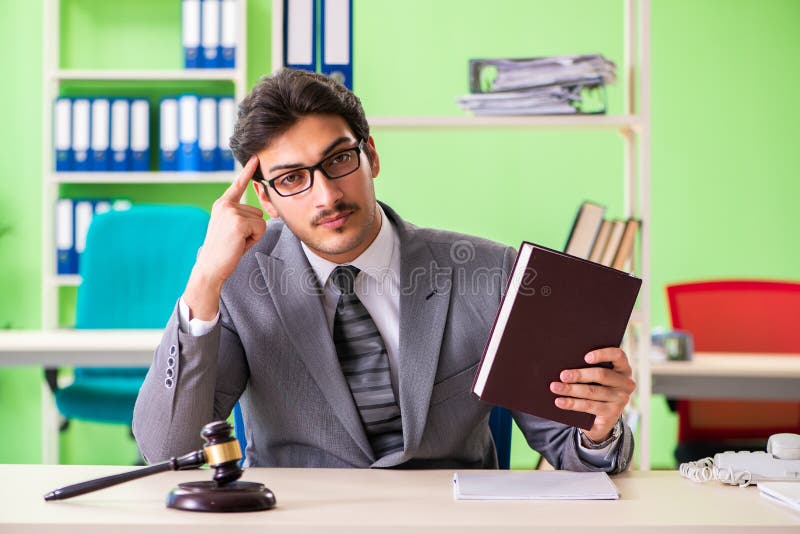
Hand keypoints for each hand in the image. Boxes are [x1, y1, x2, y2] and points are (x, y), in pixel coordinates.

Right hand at [184, 156, 265, 319]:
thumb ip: (241, 216)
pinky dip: (254, 240)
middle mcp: (225, 204)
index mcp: (222, 204)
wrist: (210, 267)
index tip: (255, 157)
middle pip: (258, 211)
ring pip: (260, 221)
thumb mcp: (229, 228)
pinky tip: (239, 244)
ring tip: (236, 242)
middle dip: (252, 229)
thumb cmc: (223, 251)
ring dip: (253, 235)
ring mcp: (231, 212)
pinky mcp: (238, 222)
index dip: (248, 171)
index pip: (238, 185)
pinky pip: (260, 228)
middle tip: (236, 239)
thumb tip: (260, 213)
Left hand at [549, 347, 635, 442]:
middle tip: (562, 375)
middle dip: (579, 374)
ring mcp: (620, 400)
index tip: (585, 357)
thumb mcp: (596, 376)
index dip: (602, 354)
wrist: (601, 416)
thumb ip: (587, 366)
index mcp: (623, 368)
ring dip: (571, 389)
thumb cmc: (596, 386)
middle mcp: (626, 383)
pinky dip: (571, 403)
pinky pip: (589, 406)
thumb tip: (564, 361)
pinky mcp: (612, 414)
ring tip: (555, 387)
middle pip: (601, 375)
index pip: (618, 355)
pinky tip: (559, 401)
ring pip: (592, 391)